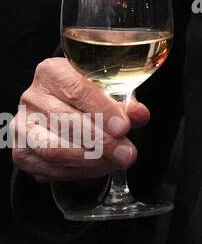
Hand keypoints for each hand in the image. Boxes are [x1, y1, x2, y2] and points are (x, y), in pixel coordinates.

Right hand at [11, 58, 150, 182]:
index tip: (123, 128)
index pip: (77, 90)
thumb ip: (126, 102)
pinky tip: (98, 168)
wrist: (65, 108)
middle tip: (127, 153)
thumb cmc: (91, 96)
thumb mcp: (112, 92)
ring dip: (90, 160)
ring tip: (116, 162)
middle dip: (102, 141)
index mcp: (52, 72)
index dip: (102, 111)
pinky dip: (76, 171)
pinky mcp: (20, 151)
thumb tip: (139, 114)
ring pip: (54, 148)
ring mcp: (22, 125)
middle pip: (66, 122)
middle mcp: (32, 97)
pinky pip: (48, 167)